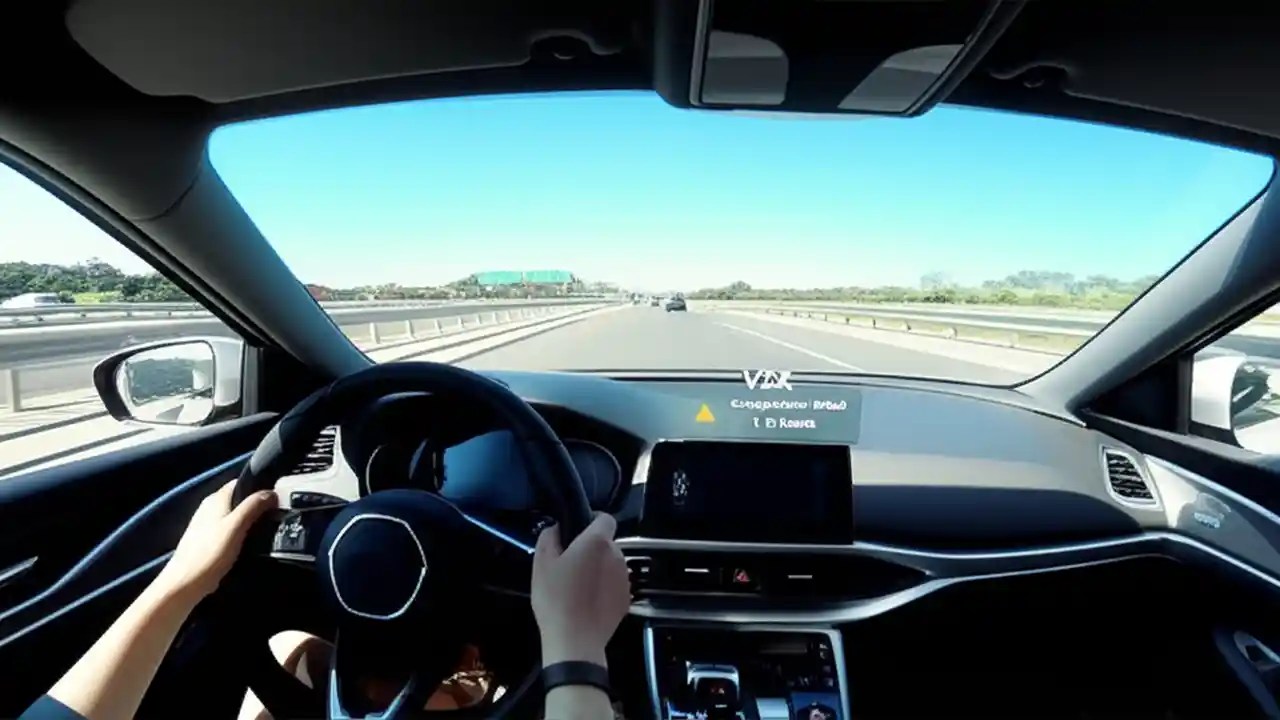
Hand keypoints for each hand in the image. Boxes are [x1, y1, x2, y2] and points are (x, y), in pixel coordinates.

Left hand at [154, 479, 277, 603]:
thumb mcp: (236, 526)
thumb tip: (271, 492)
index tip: (277, 496)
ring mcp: (206, 523)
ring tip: (267, 528)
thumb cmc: (211, 552)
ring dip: (249, 520)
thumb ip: (253, 506)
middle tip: (276, 514)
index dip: (259, 487)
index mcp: (216, 498)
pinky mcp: (206, 539)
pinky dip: (240, 532)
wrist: (186, 582)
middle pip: (238, 499)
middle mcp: (209, 506)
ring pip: (234, 515)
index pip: (241, 483)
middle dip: (256, 504)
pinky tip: (249, 542)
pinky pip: (228, 529)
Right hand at [532, 513, 629, 667]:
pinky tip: (588, 602)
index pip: (606, 518)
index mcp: (597, 542)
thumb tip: (557, 528)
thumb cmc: (556, 598)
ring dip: (599, 568)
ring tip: (578, 586)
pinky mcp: (627, 599)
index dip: (593, 520)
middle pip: (607, 543)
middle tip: (570, 564)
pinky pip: (615, 584)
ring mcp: (625, 578)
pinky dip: (605, 587)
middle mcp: (617, 555)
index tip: (578, 531)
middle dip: (592, 548)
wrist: (575, 640)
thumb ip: (549, 537)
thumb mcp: (541, 563)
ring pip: (611, 564)